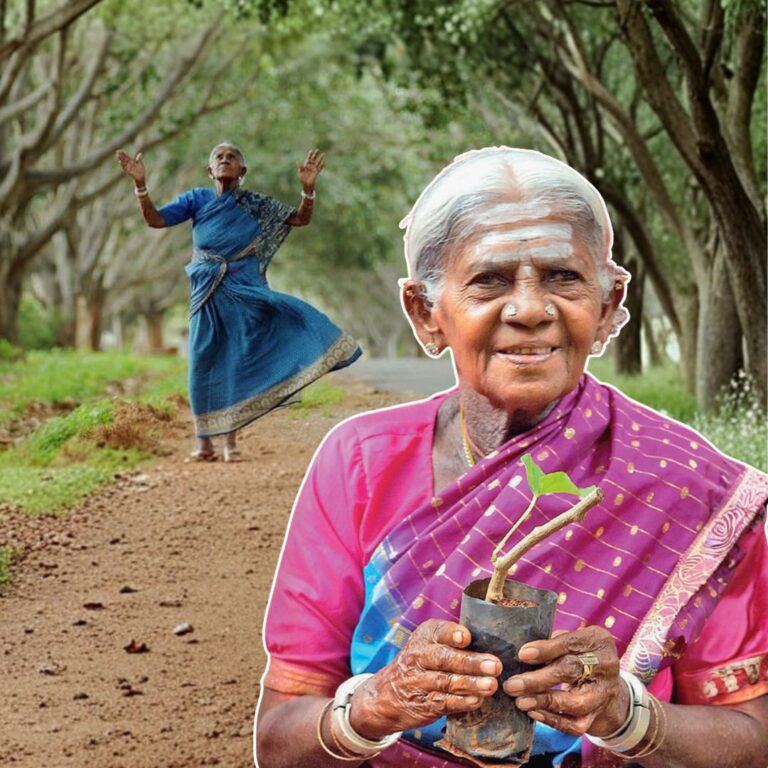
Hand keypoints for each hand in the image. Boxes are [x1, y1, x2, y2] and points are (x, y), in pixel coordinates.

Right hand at [116, 150, 145, 184]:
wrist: (141, 177)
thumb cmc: (140, 170)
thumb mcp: (139, 163)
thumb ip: (138, 158)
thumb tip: (140, 153)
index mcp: (131, 161)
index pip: (126, 156)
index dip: (123, 153)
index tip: (119, 151)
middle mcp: (129, 164)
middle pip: (124, 159)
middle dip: (120, 155)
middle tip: (117, 152)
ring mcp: (128, 167)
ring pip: (123, 162)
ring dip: (120, 159)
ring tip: (117, 156)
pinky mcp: (128, 171)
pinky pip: (124, 167)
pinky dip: (122, 165)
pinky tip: (120, 162)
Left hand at [297, 148, 324, 191]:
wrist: (306, 184)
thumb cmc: (302, 179)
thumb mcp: (300, 173)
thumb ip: (300, 167)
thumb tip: (298, 162)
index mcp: (306, 165)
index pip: (308, 158)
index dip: (310, 154)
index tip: (312, 150)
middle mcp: (310, 166)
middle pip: (313, 159)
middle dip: (315, 154)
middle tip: (317, 149)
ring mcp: (314, 169)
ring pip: (317, 162)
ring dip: (320, 158)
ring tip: (323, 154)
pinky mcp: (316, 172)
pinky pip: (320, 168)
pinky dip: (322, 165)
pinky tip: (324, 162)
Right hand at [348, 619, 501, 738]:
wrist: (385, 694)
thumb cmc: (420, 663)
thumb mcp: (428, 644)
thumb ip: (453, 641)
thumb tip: (494, 640)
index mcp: (423, 637)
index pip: (438, 632)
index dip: (452, 634)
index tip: (466, 637)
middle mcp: (418, 656)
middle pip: (445, 658)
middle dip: (471, 662)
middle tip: (495, 665)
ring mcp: (418, 682)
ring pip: (446, 682)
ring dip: (471, 684)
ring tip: (491, 685)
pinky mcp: (422, 704)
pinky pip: (442, 702)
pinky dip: (461, 702)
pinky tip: (477, 701)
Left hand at [502, 626, 628, 736]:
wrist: (605, 683)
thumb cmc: (578, 653)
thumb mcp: (570, 639)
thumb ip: (551, 642)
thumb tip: (523, 653)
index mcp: (597, 640)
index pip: (570, 643)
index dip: (545, 650)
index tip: (522, 655)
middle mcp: (605, 666)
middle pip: (571, 672)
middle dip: (538, 679)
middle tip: (512, 684)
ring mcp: (603, 694)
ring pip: (574, 702)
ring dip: (543, 702)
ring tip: (520, 701)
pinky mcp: (597, 716)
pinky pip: (575, 725)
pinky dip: (553, 720)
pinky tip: (533, 712)